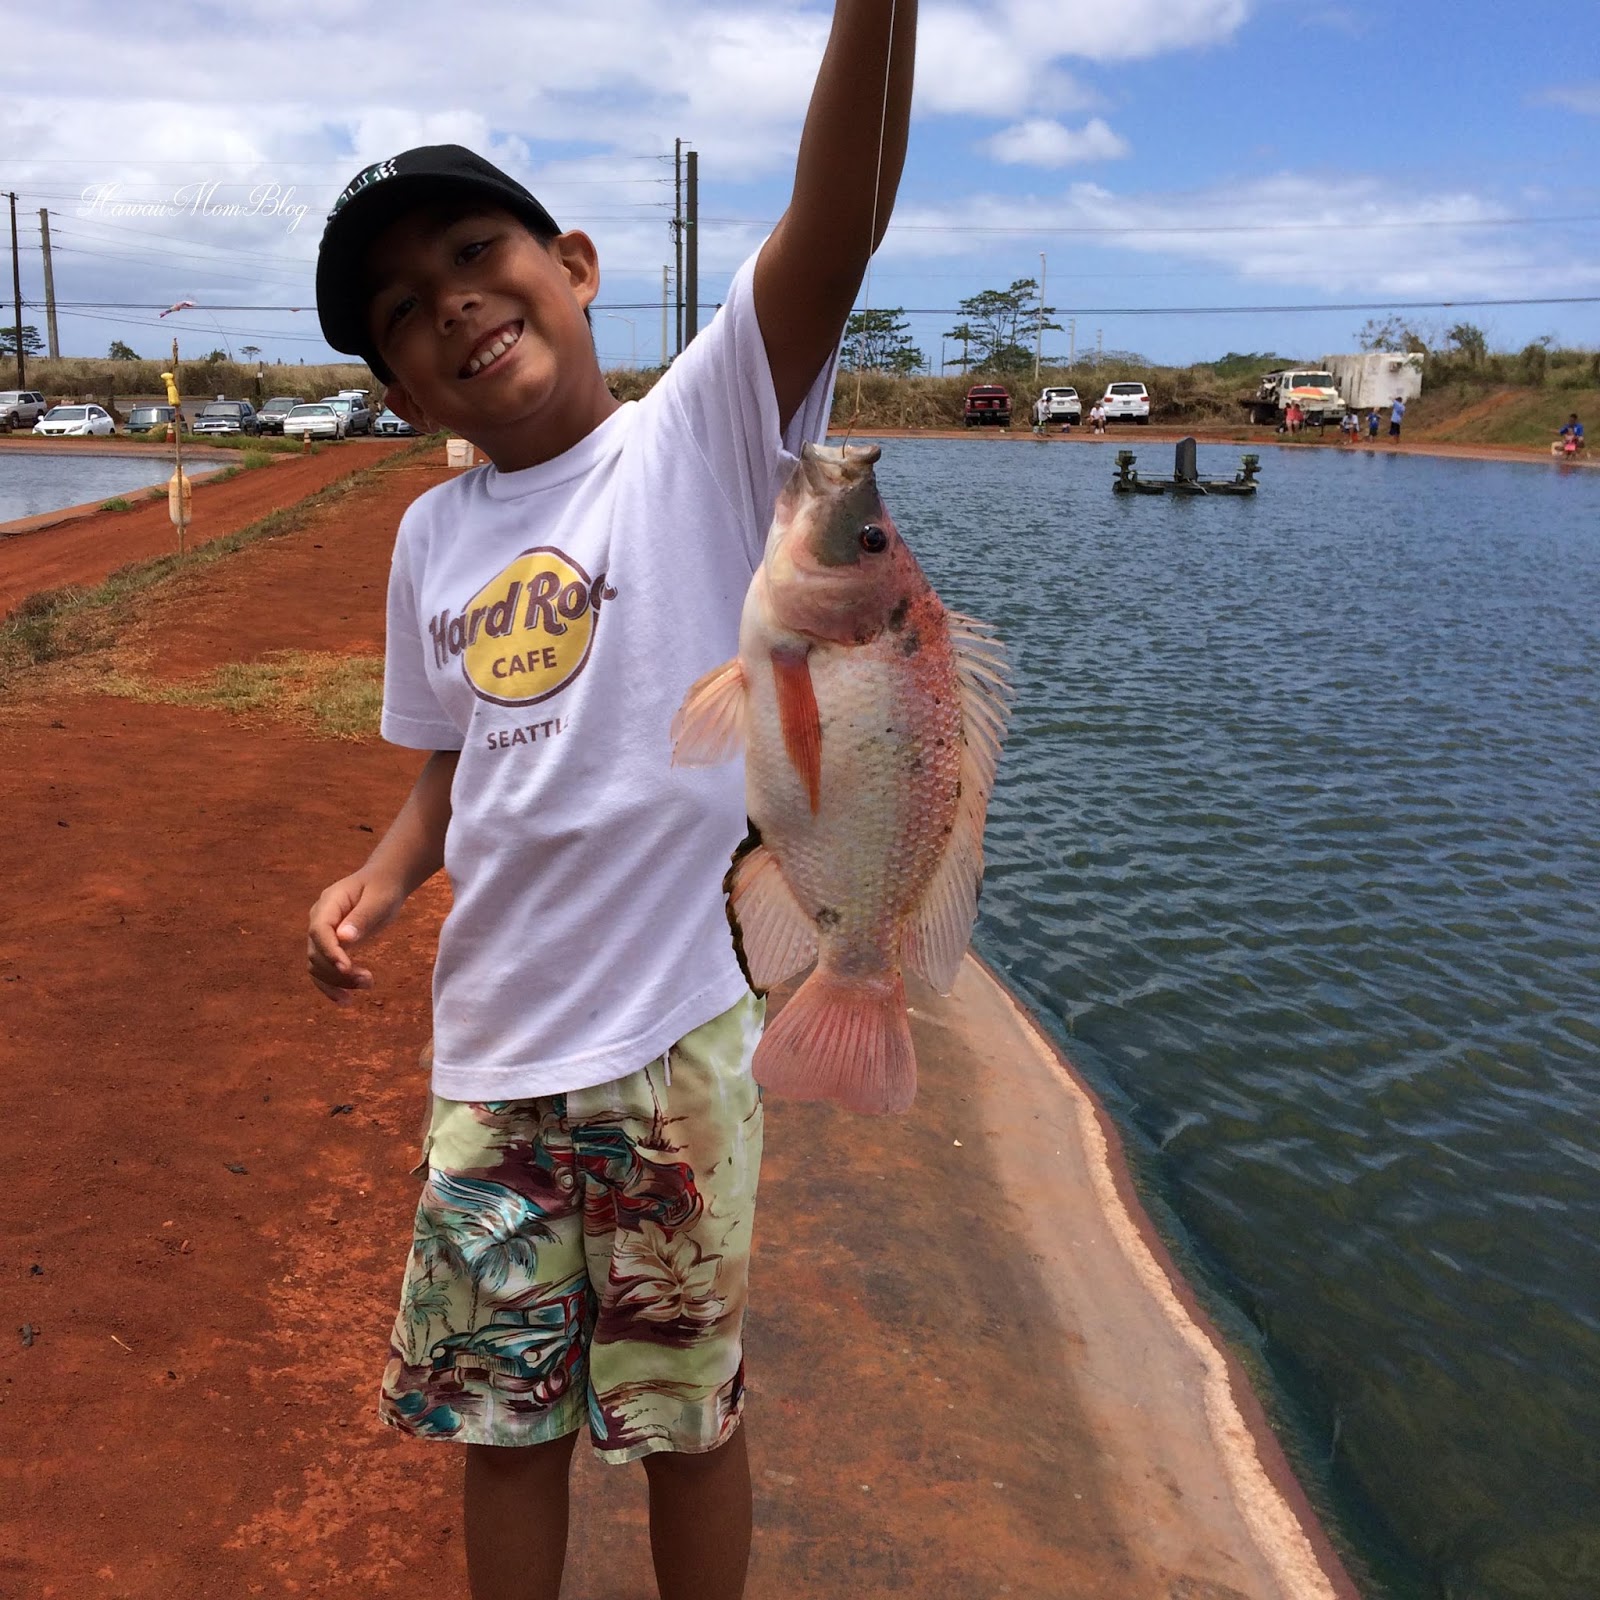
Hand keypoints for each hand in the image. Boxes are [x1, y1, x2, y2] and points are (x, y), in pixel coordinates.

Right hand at [307, 869, 405, 1005]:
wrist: (382, 883)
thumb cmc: (383, 888)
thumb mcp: (379, 900)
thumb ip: (362, 917)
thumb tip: (344, 938)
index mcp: (328, 903)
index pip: (319, 930)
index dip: (330, 951)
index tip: (347, 968)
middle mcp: (318, 920)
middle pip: (316, 952)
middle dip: (338, 971)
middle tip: (368, 981)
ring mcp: (321, 935)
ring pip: (317, 965)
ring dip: (337, 981)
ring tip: (366, 986)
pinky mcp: (329, 947)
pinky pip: (323, 970)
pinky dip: (332, 985)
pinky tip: (346, 1000)